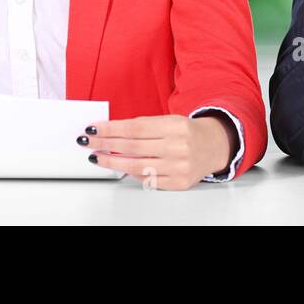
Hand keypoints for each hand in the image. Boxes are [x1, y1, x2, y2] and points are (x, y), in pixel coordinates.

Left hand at [79, 114, 234, 189]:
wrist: (215, 145)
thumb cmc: (187, 132)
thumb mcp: (169, 120)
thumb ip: (144, 126)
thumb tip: (111, 132)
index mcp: (175, 126)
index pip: (135, 127)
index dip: (111, 128)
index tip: (94, 128)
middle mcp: (178, 147)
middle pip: (133, 146)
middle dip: (106, 144)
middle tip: (88, 142)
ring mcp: (179, 166)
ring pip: (137, 166)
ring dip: (112, 161)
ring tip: (98, 156)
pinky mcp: (179, 182)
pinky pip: (148, 180)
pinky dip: (131, 174)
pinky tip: (120, 168)